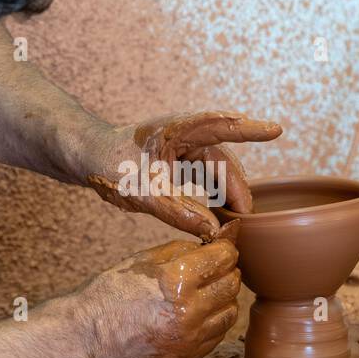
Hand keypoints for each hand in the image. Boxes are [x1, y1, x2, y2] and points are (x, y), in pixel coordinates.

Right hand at [70, 226, 240, 357]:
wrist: (88, 338)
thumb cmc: (110, 294)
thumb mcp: (142, 260)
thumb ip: (180, 250)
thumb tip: (209, 244)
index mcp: (178, 280)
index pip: (224, 257)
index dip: (224, 248)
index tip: (219, 248)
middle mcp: (190, 310)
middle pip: (232, 283)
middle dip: (226, 271)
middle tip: (212, 268)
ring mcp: (191, 337)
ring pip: (230, 311)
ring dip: (223, 297)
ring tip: (206, 291)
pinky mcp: (188, 356)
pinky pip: (218, 334)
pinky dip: (215, 320)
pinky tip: (199, 313)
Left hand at [86, 110, 282, 239]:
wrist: (83, 156)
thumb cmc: (107, 163)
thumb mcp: (142, 192)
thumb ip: (178, 212)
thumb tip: (213, 231)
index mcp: (178, 130)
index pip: (220, 125)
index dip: (249, 129)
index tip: (275, 130)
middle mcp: (185, 135)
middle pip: (223, 160)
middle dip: (238, 188)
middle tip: (246, 219)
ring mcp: (183, 148)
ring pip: (216, 171)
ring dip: (227, 194)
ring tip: (236, 222)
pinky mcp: (178, 162)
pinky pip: (205, 178)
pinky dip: (213, 196)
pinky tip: (218, 217)